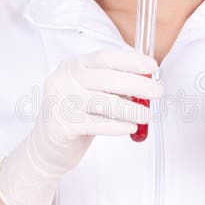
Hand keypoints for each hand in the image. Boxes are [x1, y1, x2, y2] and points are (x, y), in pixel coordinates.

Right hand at [0, 47, 161, 204]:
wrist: (46, 148)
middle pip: (107, 78)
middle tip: (158, 91)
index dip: (131, 60)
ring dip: (131, 109)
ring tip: (147, 115)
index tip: (152, 66)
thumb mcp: (90, 94)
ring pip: (104, 102)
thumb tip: (146, 80)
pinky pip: (96, 124)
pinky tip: (130, 127)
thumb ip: (113, 86)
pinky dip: (117, 126)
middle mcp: (64, 80)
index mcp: (73, 66)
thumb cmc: (74, 117)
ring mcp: (60, 101)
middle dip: (138, 84)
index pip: (105, 57)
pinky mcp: (62, 124)